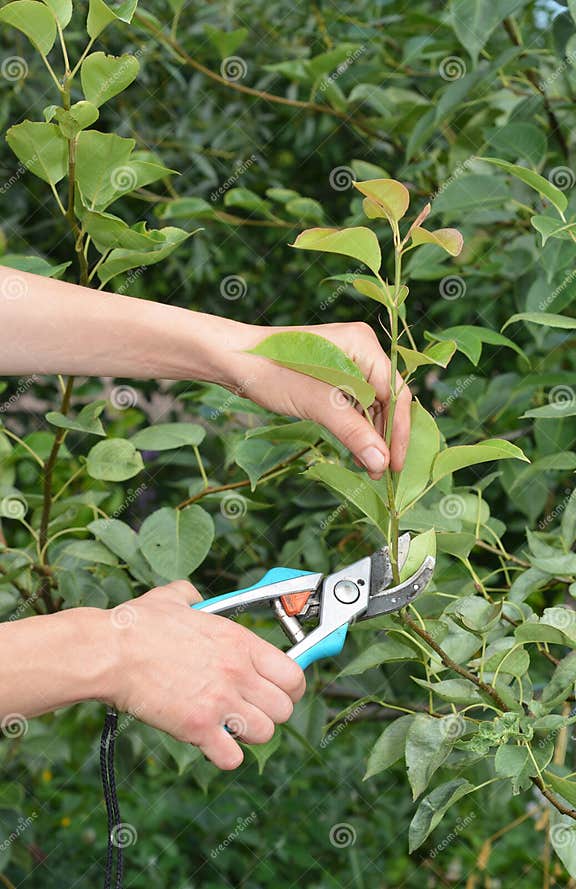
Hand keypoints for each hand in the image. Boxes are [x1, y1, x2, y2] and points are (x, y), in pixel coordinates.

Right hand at [105, 581, 304, 769]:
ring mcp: (220, 701)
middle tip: (250, 709)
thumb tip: (194, 598)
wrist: (111, 652)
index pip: (293, 674)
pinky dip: (225, 755)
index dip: (290, 687)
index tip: (280, 691)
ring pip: (264, 733)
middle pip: (284, 709)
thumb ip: (194, 598)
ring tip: (228, 725)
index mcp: (239, 641)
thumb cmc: (139, 625)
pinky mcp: (198, 728)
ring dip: (248, 734)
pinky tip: (211, 742)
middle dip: (270, 713)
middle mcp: (237, 672)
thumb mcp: (175, 598)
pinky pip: (233, 757)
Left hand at [227, 321, 411, 478]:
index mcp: (363, 344)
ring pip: (372, 404)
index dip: (398, 432)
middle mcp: (360, 349)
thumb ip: (353, 432)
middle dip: (385, 436)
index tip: (396, 464)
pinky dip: (355, 427)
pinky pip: (355, 403)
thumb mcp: (317, 404)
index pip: (395, 393)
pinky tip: (356, 451)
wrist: (236, 361)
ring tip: (368, 467)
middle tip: (382, 472)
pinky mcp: (334, 373)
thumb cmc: (273, 372)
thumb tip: (381, 463)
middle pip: (387, 399)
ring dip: (370, 435)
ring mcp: (347, 360)